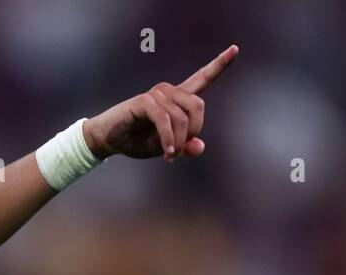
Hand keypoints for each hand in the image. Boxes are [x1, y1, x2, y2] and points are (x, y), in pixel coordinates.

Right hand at [82, 45, 238, 161]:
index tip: (235, 49)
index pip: (202, 78)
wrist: (109, 140)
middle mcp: (169, 91)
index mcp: (178, 99)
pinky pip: (165, 121)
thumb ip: (186, 147)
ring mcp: (156, 94)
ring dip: (178, 141)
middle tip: (181, 148)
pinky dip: (168, 140)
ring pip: (182, 118)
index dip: (219, 65)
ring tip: (169, 154)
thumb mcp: (168, 148)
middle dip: (194, 131)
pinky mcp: (144, 101)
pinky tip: (166, 153)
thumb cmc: (138, 141)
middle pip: (198, 105)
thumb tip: (199, 146)